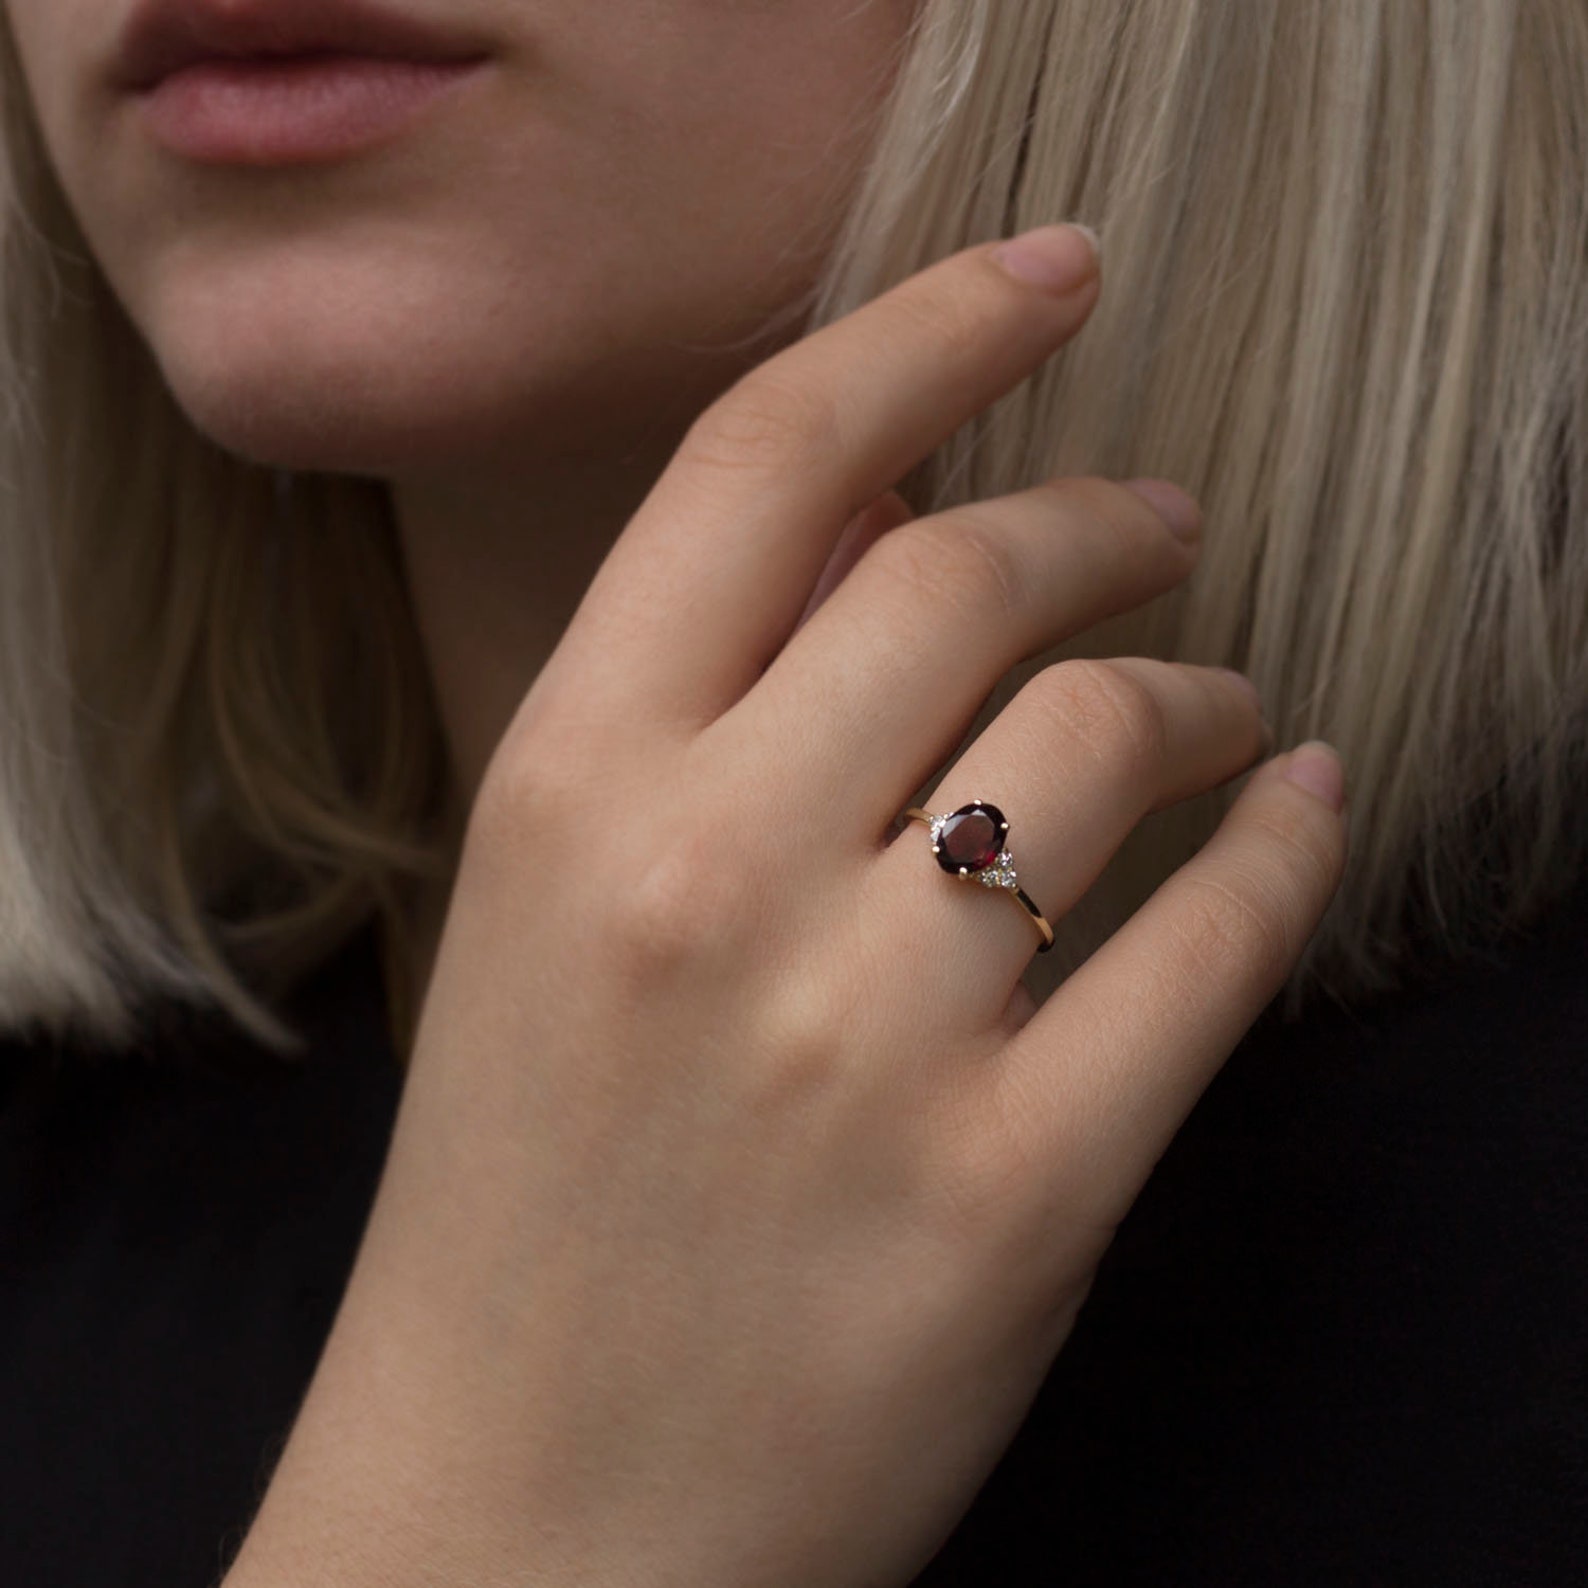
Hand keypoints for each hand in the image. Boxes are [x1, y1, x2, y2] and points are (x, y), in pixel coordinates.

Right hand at [226, 224, 1346, 1587]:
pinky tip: (1304, 810)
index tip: (1042, 276)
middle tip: (1162, 519)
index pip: (764, 460)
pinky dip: (1291, 847)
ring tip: (1228, 711)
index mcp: (566, 787)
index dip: (922, 326)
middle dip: (1104, 512)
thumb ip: (704, 715)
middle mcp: (709, 876)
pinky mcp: (1017, 1196)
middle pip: (974, 569)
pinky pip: (1217, 942)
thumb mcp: (553, 911)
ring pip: (1115, 736)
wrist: (517, 1518)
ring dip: (1207, 693)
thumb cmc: (528, 1199)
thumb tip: (896, 529)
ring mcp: (868, 1039)